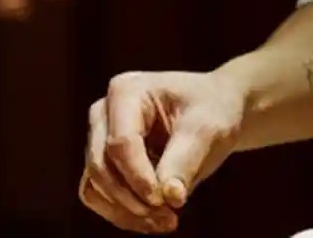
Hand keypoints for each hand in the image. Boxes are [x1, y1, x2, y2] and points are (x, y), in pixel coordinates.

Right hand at [79, 70, 246, 233]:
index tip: (166, 200)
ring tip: (165, 221)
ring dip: (126, 210)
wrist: (217, 109)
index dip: (139, 177)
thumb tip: (169, 197)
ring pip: (95, 184)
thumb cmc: (213, 109)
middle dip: (133, 198)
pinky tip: (152, 221)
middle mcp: (104, 113)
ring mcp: (99, 137)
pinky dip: (121, 212)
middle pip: (102, 165)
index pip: (121, 143)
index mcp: (126, 91)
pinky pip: (98, 194)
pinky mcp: (103, 161)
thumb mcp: (208, 128)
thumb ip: (185, 160)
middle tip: (169, 216)